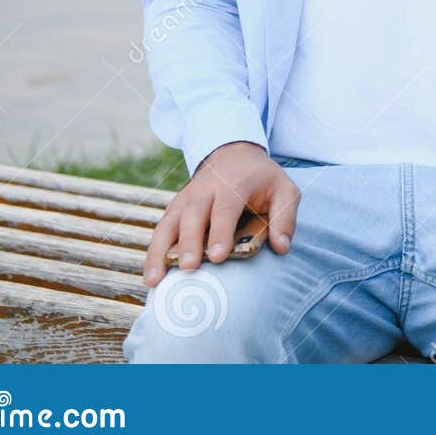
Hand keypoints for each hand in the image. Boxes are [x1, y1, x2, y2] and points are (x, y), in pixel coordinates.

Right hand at [142, 142, 298, 285]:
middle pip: (193, 215)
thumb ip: (285, 217)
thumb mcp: (284, 189)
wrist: (234, 154)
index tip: (218, 256)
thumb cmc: (262, 179)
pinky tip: (150, 276)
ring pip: (169, 223)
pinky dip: (153, 252)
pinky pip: (161, 230)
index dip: (220, 232)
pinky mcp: (175, 209)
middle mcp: (205, 191)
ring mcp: (186, 199)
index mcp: (233, 185)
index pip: (225, 209)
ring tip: (154, 280)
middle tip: (189, 267)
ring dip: (160, 251)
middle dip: (189, 242)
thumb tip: (282, 247)